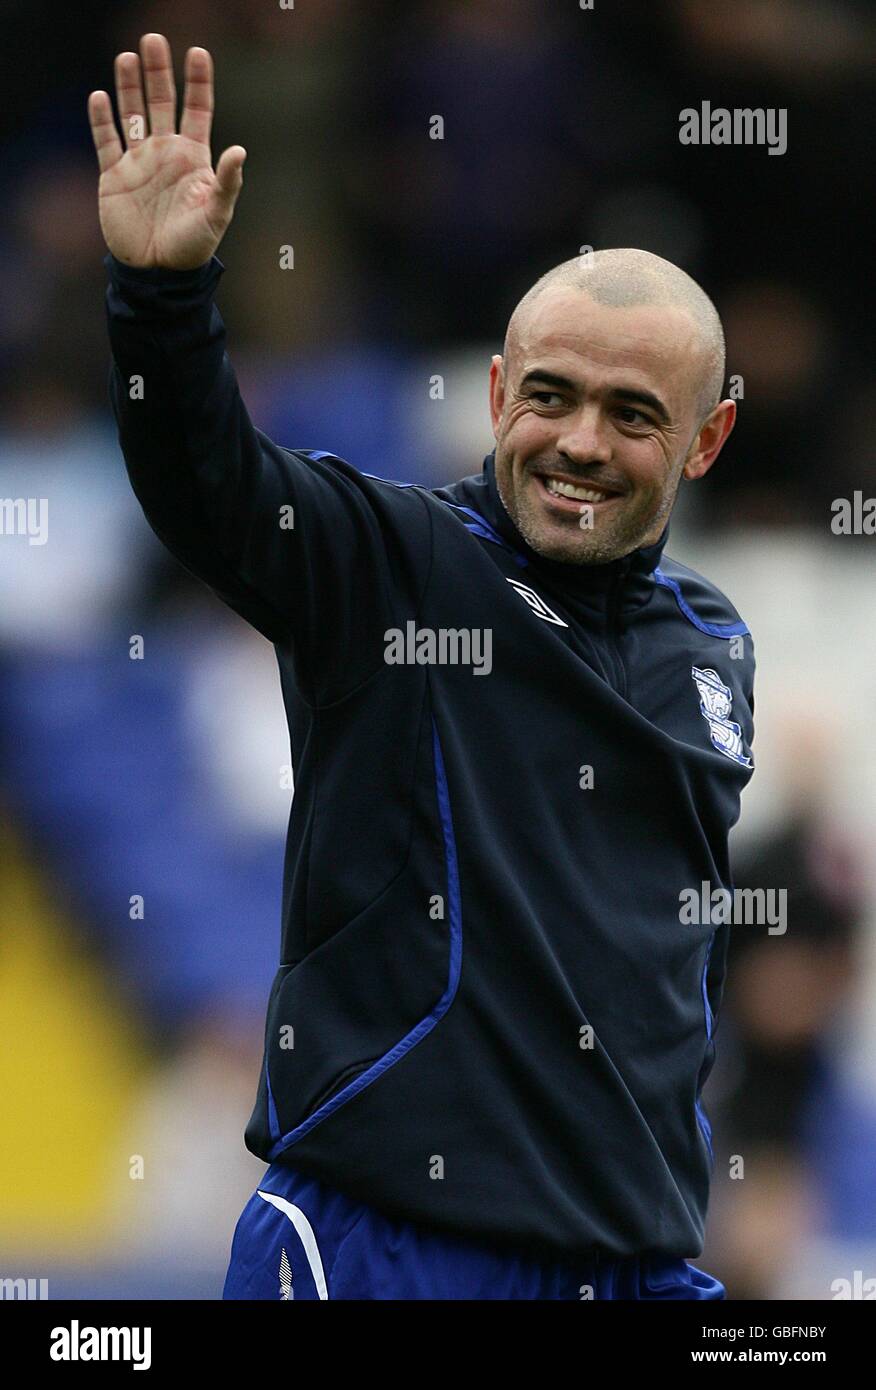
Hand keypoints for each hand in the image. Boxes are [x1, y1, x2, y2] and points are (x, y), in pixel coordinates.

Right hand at [87, 33, 245, 269]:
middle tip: (153, 39)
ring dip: (129, 86)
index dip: (198, 81)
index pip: (198, 110)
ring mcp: (139, 162)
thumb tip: (239, 151)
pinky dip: (102, 120)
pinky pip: (106, 141)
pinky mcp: (114, 176)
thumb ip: (227, 183)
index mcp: (193, 158)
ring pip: (132, 114)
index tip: (197, 52)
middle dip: (158, 71)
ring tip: (127, 57)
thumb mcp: (216, 214)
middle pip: (161, 102)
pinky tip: (99, 96)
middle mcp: (166, 153)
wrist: (158, 273)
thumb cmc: (193, 246)